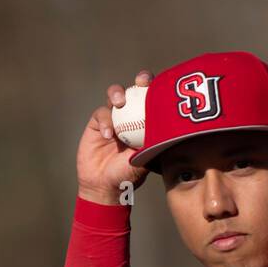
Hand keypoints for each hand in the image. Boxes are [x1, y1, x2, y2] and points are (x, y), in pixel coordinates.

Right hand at [77, 70, 153, 205]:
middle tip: (142, 82)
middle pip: (137, 89)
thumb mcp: (147, 159)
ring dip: (118, 94)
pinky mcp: (97, 123)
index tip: (162, 86)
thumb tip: (170, 130)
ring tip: (119, 103)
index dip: (160, 88)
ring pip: (116, 95)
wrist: (106, 186)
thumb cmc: (130, 175)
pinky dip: (105, 122)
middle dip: (142, 80)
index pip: (156, 99)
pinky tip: (109, 135)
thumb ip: (154, 143)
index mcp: (148, 121)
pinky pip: (101, 114)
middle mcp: (132, 115)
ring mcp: (114, 117)